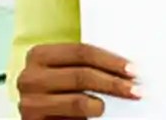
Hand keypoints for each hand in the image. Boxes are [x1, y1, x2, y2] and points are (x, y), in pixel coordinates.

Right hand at [17, 43, 138, 118]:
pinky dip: (91, 117)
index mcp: (39, 55)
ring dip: (106, 103)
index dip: (110, 60)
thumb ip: (86, 67)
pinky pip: (71, 118)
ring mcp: (29, 102)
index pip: (81, 52)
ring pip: (77, 101)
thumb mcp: (67, 74)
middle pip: (81, 75)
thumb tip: (125, 68)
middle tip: (136, 89)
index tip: (133, 69)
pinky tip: (103, 116)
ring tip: (123, 103)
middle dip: (114, 83)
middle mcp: (29, 77)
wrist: (41, 119)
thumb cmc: (58, 94)